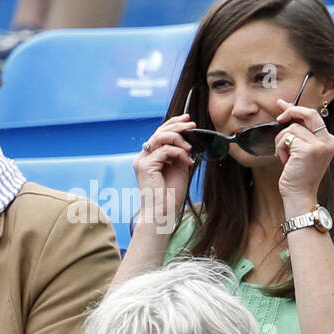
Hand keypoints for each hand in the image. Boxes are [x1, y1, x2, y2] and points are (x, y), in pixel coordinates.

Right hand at [135, 113, 195, 231]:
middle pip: (159, 132)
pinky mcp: (145, 166)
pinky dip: (179, 153)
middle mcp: (143, 157)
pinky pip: (164, 151)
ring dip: (178, 138)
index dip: (172, 124)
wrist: (163, 213)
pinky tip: (187, 162)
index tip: (187, 120)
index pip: (159, 134)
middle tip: (192, 124)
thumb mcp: (178, 169)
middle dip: (176, 126)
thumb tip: (187, 141)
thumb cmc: (171, 196)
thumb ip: (179, 154)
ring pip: (160, 138)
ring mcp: (142, 161)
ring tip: (189, 148)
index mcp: (149, 158)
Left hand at [274, 99, 333, 206]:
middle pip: (307, 113)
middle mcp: (328, 141)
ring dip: (281, 141)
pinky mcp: (308, 150)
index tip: (282, 104)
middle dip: (290, 112)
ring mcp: (319, 145)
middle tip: (278, 118)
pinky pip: (287, 138)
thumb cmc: (298, 175)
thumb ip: (300, 133)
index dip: (296, 108)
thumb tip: (286, 112)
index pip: (313, 116)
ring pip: (291, 128)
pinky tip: (284, 160)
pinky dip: (280, 148)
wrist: (300, 195)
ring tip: (285, 157)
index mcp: (329, 140)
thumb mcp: (303, 151)